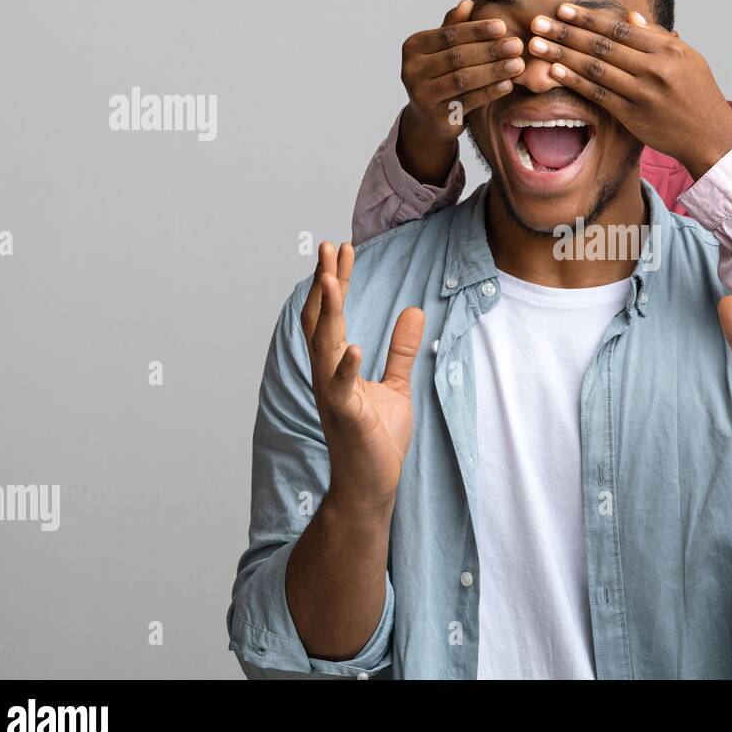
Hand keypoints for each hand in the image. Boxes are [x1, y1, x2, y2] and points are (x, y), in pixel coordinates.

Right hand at [300, 241, 425, 518]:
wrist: (371, 485)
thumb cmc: (378, 439)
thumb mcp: (397, 385)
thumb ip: (400, 350)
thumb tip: (414, 311)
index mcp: (335, 366)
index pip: (329, 315)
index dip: (334, 281)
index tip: (342, 249)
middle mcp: (327, 376)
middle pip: (318, 321)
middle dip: (323, 283)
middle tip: (328, 247)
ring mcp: (333, 396)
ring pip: (322, 347)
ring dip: (327, 313)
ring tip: (332, 280)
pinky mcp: (348, 418)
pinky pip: (342, 390)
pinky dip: (346, 368)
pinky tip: (353, 346)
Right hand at [400, 0, 525, 146]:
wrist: (429, 117)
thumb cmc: (441, 74)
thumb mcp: (444, 49)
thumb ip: (453, 26)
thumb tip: (467, 2)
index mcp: (413, 47)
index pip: (448, 35)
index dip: (476, 30)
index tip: (502, 26)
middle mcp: (412, 70)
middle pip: (457, 57)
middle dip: (490, 50)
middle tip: (517, 45)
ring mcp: (422, 95)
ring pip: (463, 79)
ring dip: (494, 71)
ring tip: (518, 65)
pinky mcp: (437, 116)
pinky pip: (468, 101)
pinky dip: (490, 92)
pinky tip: (508, 84)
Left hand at [527, 3, 731, 177]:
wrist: (711, 136)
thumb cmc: (698, 94)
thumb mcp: (687, 57)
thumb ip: (657, 36)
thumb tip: (629, 16)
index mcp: (668, 49)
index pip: (619, 28)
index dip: (588, 18)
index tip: (563, 9)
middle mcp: (655, 68)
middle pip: (602, 45)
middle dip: (566, 32)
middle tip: (537, 22)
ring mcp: (643, 93)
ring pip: (595, 69)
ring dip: (562, 55)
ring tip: (536, 45)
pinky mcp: (633, 116)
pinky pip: (598, 95)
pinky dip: (574, 82)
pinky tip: (554, 72)